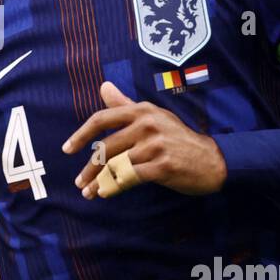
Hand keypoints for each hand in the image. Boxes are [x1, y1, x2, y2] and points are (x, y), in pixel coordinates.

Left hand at [63, 81, 226, 196]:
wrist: (213, 160)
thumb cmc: (178, 138)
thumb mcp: (154, 116)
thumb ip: (125, 104)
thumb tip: (103, 86)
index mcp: (142, 110)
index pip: (102, 119)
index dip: (81, 134)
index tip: (67, 149)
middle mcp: (147, 124)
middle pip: (106, 147)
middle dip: (89, 168)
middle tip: (78, 182)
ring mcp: (156, 145)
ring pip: (116, 165)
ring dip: (98, 182)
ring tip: (88, 193)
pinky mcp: (163, 165)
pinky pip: (130, 178)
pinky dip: (114, 187)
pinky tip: (106, 193)